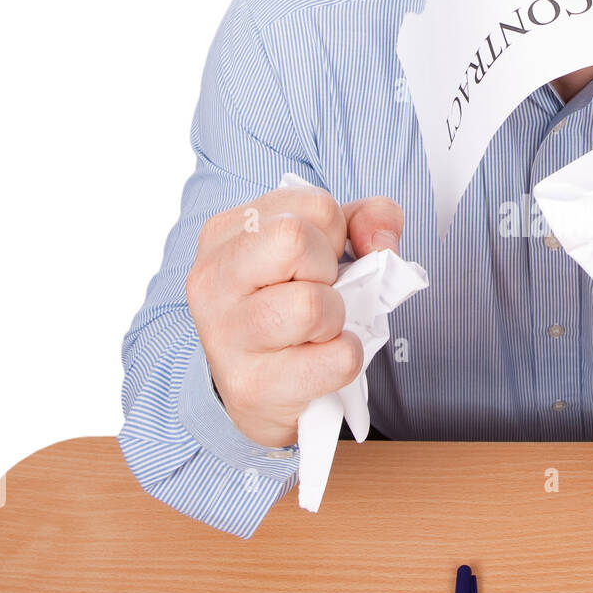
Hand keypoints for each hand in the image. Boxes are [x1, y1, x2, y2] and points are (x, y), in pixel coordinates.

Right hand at [185, 184, 403, 448]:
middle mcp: (212, 279)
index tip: (314, 262)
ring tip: (315, 329)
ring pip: (311, 305)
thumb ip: (368, 219)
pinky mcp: (252, 387)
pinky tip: (320, 360)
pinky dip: (346, 358)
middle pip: (295, 240)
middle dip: (326, 269)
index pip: (315, 205)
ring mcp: (226, 336)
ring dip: (334, 318)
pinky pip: (338, 359)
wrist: (261, 387)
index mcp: (225, 233)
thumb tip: (380, 245)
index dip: (336, 236)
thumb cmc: (293, 303)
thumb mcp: (328, 246)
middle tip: (316, 292)